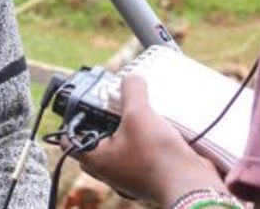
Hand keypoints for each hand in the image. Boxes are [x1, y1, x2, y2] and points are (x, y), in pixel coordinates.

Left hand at [74, 75, 225, 206]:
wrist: (189, 183)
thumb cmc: (156, 153)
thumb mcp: (139, 113)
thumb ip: (131, 90)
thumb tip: (131, 77)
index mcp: (98, 160)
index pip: (70, 142)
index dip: (70, 123)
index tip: (80, 106)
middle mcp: (111, 171)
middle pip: (95, 145)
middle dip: (100, 126)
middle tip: (110, 106)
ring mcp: (130, 176)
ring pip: (119, 151)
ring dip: (125, 133)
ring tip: (136, 112)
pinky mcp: (149, 176)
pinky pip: (139, 156)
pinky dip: (143, 142)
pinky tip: (156, 126)